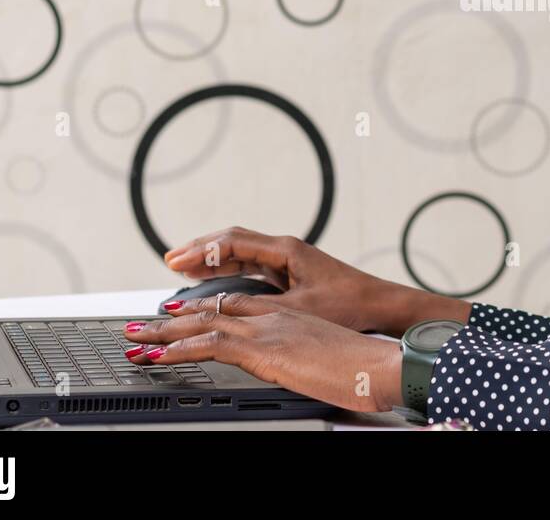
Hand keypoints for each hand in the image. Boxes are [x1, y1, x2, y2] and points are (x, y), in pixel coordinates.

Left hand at [123, 293, 403, 413]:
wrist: (382, 363)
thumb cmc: (365, 366)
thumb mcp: (326, 357)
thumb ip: (303, 356)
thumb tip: (296, 366)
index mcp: (289, 315)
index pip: (235, 305)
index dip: (203, 310)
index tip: (178, 316)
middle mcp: (274, 314)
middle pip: (212, 308)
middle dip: (172, 318)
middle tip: (140, 324)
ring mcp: (267, 328)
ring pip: (202, 322)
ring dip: (163, 331)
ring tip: (133, 339)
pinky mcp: (264, 347)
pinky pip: (210, 344)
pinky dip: (179, 350)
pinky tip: (157, 356)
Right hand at [162, 226, 388, 332]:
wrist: (379, 304)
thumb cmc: (348, 304)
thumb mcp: (298, 309)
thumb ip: (260, 307)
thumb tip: (224, 309)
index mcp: (285, 250)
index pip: (233, 243)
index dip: (201, 252)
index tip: (175, 261)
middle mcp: (284, 249)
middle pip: (232, 241)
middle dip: (200, 249)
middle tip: (170, 260)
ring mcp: (287, 259)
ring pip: (240, 251)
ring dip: (211, 258)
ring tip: (182, 267)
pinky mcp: (290, 271)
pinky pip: (250, 264)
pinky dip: (227, 269)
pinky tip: (213, 277)